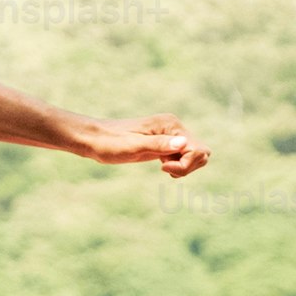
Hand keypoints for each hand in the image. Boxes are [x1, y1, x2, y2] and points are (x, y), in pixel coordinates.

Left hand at [80, 113, 207, 179]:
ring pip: (195, 155)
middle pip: (201, 152)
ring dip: (185, 167)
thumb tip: (184, 144)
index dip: (185, 164)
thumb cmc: (110, 143)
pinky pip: (184, 156)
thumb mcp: (134, 147)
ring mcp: (170, 135)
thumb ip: (159, 145)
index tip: (163, 167)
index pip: (197, 148)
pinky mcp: (165, 143)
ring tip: (165, 168)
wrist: (94, 139)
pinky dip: (179, 165)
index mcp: (170, 125)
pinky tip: (163, 167)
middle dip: (189, 166)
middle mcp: (174, 127)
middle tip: (166, 170)